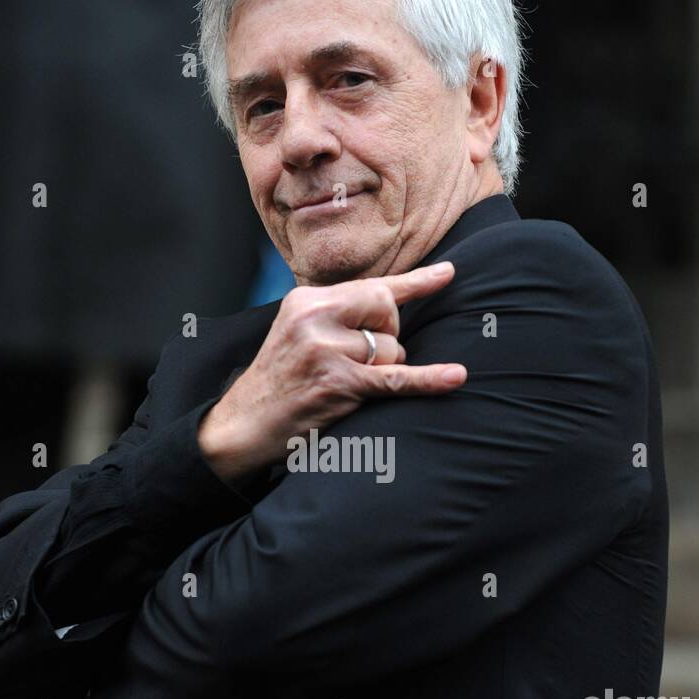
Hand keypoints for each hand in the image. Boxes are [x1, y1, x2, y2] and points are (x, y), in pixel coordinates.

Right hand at [198, 261, 465, 484]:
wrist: (243, 424)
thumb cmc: (278, 381)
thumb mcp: (297, 332)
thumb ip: (337, 315)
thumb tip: (392, 304)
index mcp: (306, 300)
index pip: (371, 285)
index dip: (414, 283)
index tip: (448, 274)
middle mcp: (314, 317)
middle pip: (387, 309)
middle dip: (390, 334)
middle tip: (368, 358)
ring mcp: (325, 350)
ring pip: (391, 349)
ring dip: (384, 369)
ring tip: (349, 384)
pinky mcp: (338, 383)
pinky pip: (396, 378)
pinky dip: (429, 380)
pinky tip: (455, 376)